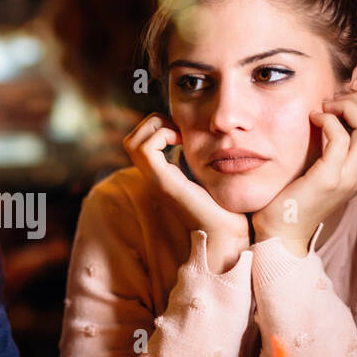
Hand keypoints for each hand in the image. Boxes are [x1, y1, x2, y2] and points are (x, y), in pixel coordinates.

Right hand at [123, 113, 249, 268]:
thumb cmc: (225, 207)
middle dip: (152, 124)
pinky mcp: (163, 182)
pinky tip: (181, 142)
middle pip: (131, 141)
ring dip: (155, 128)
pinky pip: (145, 149)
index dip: (157, 128)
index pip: (140, 144)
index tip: (182, 132)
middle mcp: (154, 178)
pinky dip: (161, 136)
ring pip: (133, 142)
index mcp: (162, 176)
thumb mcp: (209, 176)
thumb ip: (201, 161)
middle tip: (178, 130)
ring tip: (178, 135)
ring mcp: (156, 180)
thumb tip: (210, 141)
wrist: (226, 232)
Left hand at [251, 91, 356, 256]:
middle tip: (332, 99)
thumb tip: (332, 109)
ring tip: (324, 107)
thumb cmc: (294, 197)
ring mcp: (349, 178)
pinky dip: (327, 120)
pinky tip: (313, 119)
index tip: (339, 100)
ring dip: (347, 107)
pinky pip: (339, 138)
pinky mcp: (329, 179)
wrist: (282, 233)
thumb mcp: (320, 167)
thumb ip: (331, 144)